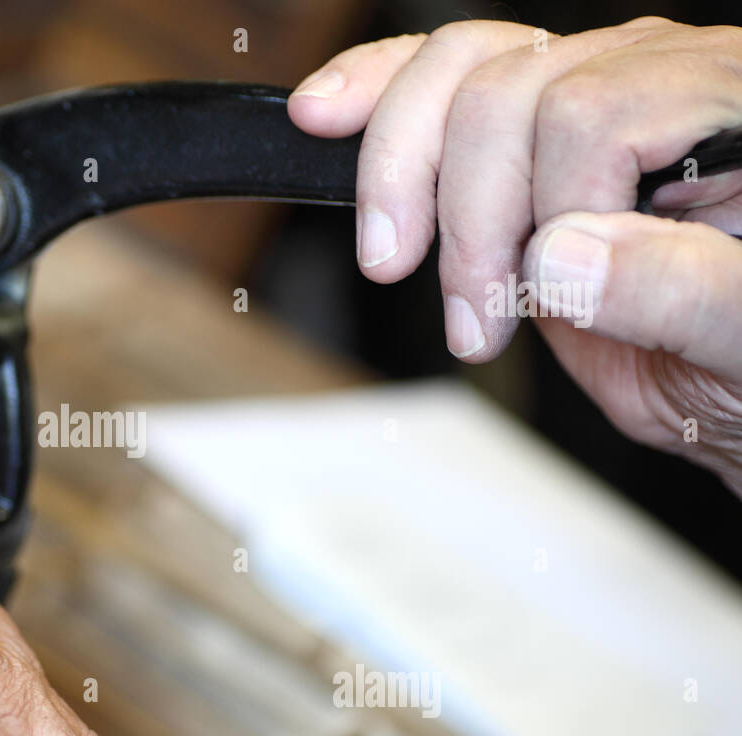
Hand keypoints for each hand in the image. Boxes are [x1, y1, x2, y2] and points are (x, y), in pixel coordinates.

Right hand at [290, 18, 741, 494]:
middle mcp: (658, 79)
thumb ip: (678, 289)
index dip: (546, 211)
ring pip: (458, 72)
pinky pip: (442, 76)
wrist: (734, 371)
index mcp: (730, 108)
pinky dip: (374, 97)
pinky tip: (326, 118)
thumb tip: (562, 257)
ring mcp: (586, 94)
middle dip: (464, 217)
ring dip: (402, 177)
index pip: (592, 113)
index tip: (552, 302)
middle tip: (472, 320)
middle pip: (507, 89)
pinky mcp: (527, 134)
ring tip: (394, 261)